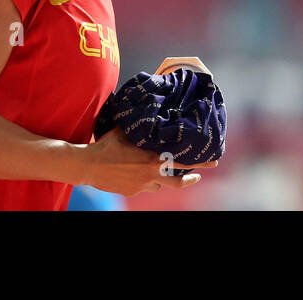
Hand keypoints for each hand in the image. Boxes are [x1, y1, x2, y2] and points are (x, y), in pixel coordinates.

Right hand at [80, 127, 218, 194]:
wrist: (88, 166)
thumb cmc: (107, 145)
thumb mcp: (127, 131)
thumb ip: (141, 126)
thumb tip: (149, 108)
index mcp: (154, 159)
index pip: (184, 163)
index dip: (201, 163)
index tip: (214, 162)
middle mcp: (152, 174)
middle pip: (178, 182)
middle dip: (191, 179)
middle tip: (199, 176)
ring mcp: (142, 186)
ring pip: (160, 185)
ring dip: (163, 179)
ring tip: (163, 171)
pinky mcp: (132, 192)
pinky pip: (144, 187)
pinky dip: (146, 181)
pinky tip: (137, 173)